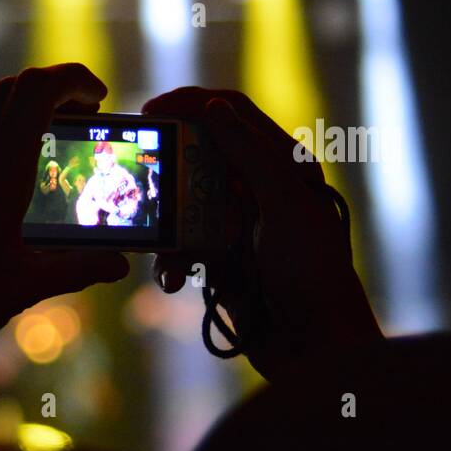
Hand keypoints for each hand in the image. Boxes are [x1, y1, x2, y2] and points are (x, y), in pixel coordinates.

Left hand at [0, 57, 129, 397]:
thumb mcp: (21, 289)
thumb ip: (76, 269)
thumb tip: (119, 264)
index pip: (36, 97)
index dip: (72, 81)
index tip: (94, 95)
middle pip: (7, 91)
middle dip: (49, 89)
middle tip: (73, 111)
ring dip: (8, 90)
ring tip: (34, 105)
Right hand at [142, 87, 382, 380]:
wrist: (314, 346)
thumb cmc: (311, 270)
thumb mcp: (283, 203)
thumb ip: (249, 154)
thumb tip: (213, 105)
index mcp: (281, 166)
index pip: (231, 114)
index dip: (192, 104)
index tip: (151, 111)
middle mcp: (257, 190)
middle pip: (197, 159)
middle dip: (167, 173)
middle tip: (136, 181)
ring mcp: (235, 227)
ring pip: (181, 208)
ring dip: (166, 230)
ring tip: (165, 251)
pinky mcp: (218, 262)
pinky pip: (180, 249)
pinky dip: (171, 264)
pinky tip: (175, 282)